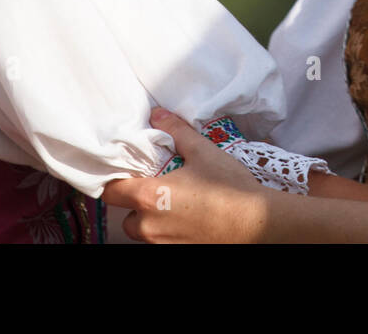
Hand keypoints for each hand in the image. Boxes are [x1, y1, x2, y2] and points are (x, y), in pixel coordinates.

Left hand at [101, 109, 271, 242]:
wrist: (256, 224)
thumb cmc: (229, 188)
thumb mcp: (202, 151)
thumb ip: (175, 131)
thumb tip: (157, 115)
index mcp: (149, 198)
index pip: (111, 192)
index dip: (117, 180)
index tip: (130, 172)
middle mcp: (149, 226)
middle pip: (126, 215)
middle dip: (137, 203)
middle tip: (159, 186)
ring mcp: (163, 244)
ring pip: (145, 231)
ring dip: (153, 218)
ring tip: (178, 202)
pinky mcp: (177, 252)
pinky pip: (162, 241)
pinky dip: (170, 230)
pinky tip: (190, 217)